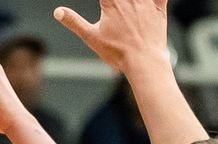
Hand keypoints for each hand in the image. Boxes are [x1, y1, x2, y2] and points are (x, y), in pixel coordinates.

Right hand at [54, 0, 169, 72]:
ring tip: (128, 1)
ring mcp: (146, 3)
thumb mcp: (91, 37)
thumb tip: (57, 12)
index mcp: (112, 3)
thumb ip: (74, 22)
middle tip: (116, 2)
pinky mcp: (159, 10)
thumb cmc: (118, 53)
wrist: (144, 63)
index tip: (103, 1)